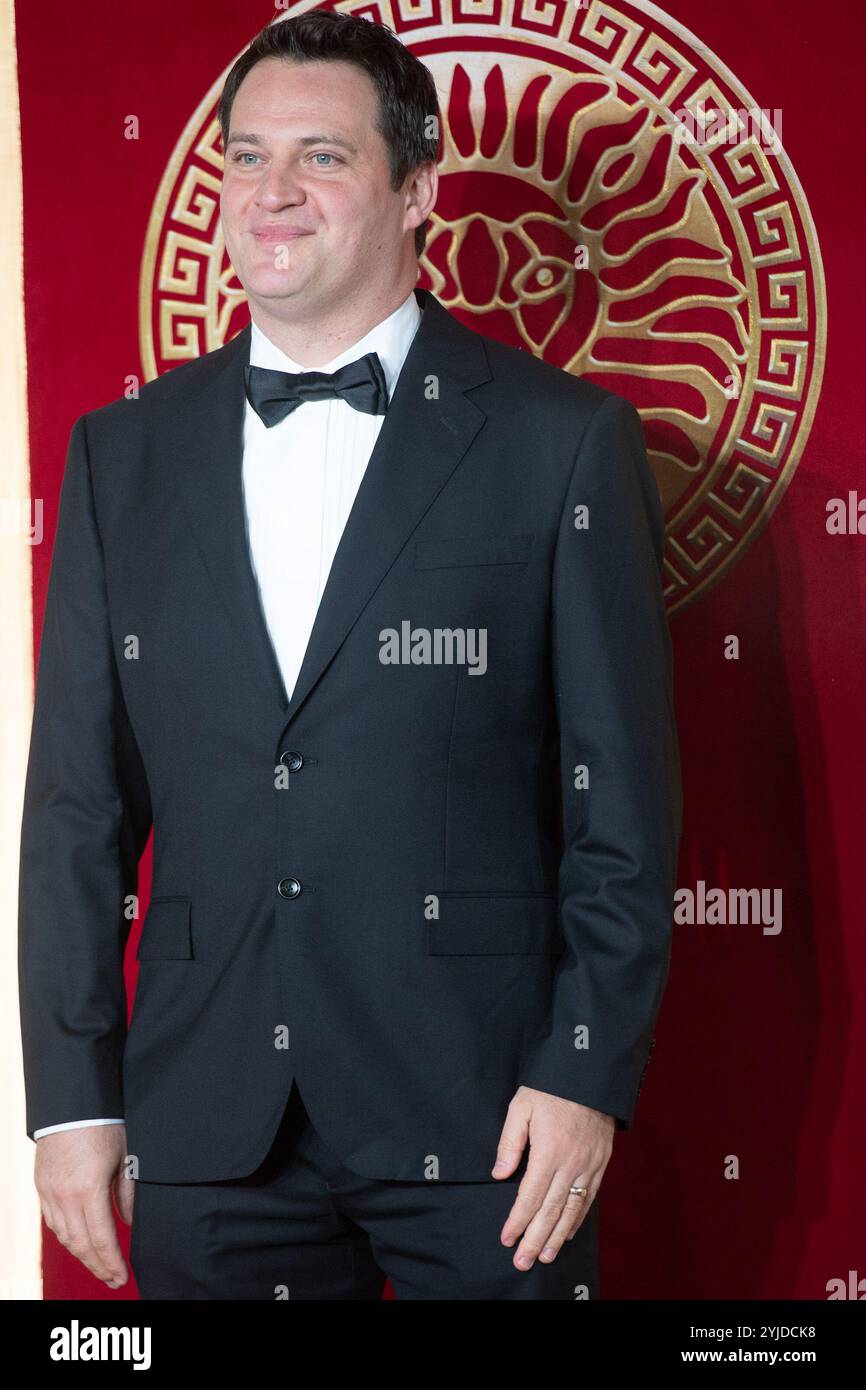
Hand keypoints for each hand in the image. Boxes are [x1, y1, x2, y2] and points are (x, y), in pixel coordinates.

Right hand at [35, 1124, 133, 1287]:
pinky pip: (52, 1222)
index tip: (123, 1276)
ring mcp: (50, 1192)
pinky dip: (67, 1237)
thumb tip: (129, 1223)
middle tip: (113, 1279)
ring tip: (99, 1266)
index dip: (112, 1261)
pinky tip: (79, 1243)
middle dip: (98, 1266)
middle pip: (81, 1244)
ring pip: (64, 1236)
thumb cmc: (105, 1126)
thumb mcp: (125, 1158)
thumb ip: (127, 1194)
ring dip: (82, 1255)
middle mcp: (66, 1195)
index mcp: (90, 1188)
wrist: (72, 1104)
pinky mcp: (42, 1187)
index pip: (102, 1238)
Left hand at [492, 1086, 613, 1270]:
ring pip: (572, 1210)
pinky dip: (578, 1220)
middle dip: (535, 1240)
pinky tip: (568, 1233)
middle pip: (551, 1211)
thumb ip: (509, 1142)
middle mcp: (571, 1164)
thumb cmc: (551, 1088)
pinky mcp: (600, 1163)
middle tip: (523, 1262)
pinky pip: (589, 1199)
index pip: (530, 1196)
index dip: (518, 1221)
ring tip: (545, 1256)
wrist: (589, 1074)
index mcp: (549, 1151)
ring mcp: (588, 1166)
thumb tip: (499, 1174)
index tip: (507, 1239)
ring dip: (557, 1237)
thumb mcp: (521, 1106)